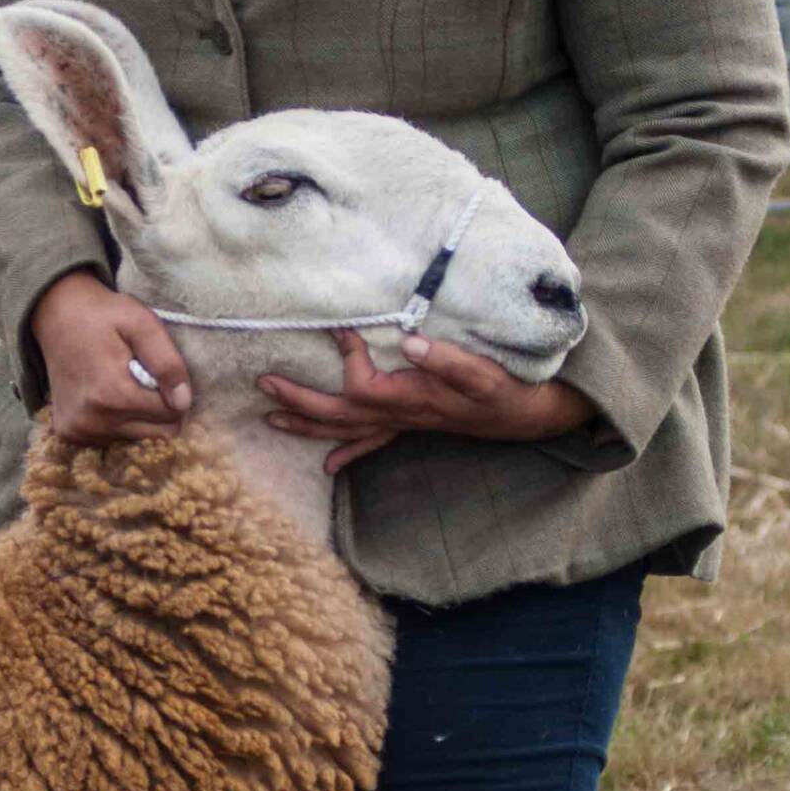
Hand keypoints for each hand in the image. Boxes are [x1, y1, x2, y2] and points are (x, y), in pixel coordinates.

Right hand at [30, 271, 191, 444]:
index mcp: (113, 394)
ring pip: (137, 441)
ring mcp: (79, 431)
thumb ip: (167, 362)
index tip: (159, 374)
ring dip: (139, 419)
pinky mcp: (69, 435)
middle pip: (157, 435)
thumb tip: (183, 402)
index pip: (171, 416)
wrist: (56, 316)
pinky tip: (107, 398)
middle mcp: (93, 421)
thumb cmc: (103, 316)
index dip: (174, 395)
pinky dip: (118, 424)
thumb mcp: (142, 323)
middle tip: (144, 381)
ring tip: (123, 387)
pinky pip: (113, 442)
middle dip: (159, 410)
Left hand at [259, 329, 592, 475]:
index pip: (361, 383)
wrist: (526, 415)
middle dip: (298, 401)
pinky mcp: (411, 426)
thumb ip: (446, 358)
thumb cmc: (504, 391)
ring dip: (306, 427)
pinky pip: (371, 444)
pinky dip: (347, 453)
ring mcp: (403, 425)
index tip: (337, 324)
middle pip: (337, 414)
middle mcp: (399, 416)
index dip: (345, 354)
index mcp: (409, 399)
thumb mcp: (481, 372)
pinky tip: (327, 466)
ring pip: (344, 432)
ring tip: (270, 419)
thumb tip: (407, 342)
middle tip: (263, 383)